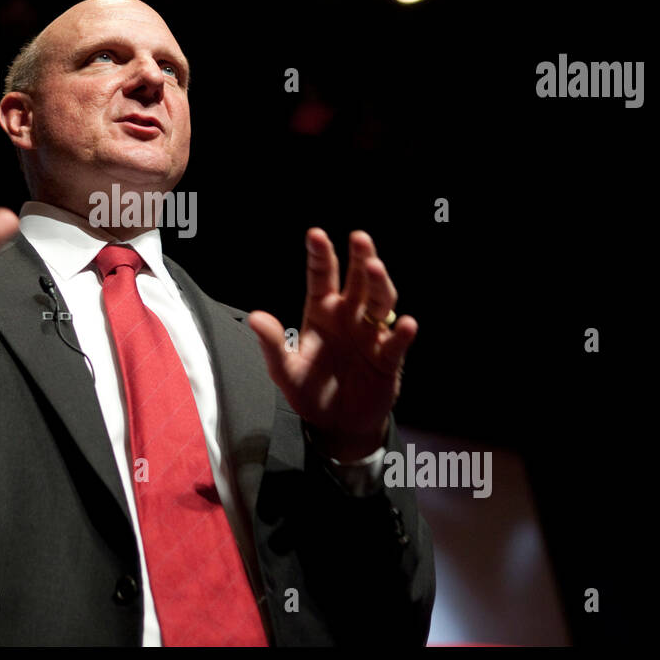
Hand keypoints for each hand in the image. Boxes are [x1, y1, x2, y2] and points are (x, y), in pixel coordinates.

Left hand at [247, 228, 417, 460]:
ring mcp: (371, 335)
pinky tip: (405, 323)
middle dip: (360, 258)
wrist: (335, 425)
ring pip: (380, 302)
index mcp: (322, 312)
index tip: (315, 234)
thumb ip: (272, 343)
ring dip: (379, 285)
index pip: (322, 276)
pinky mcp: (388, 359)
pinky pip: (397, 343)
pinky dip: (403, 333)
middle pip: (358, 281)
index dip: (320, 255)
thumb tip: (254, 317)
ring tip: (375, 268)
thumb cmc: (309, 391)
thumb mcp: (284, 370)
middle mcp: (349, 317)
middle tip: (359, 238)